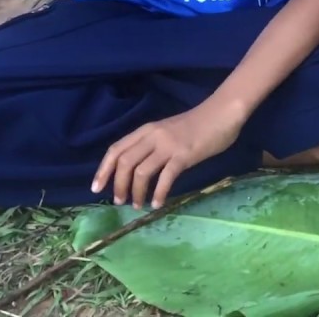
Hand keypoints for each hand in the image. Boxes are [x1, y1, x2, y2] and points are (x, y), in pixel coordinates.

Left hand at [91, 104, 243, 209]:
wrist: (222, 113)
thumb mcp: (167, 131)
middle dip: (118, 185)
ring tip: (138, 206)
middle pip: (124, 163)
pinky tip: (157, 204)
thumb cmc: (198, 123)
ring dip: (136, 192)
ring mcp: (168, 145)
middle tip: (119, 202)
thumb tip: (139, 170)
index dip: (103, 170)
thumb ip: (153, 145)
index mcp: (146, 130)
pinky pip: (165, 178)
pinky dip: (158, 193)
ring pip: (141, 172)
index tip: (96, 188)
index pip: (116, 150)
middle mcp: (153, 136)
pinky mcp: (183, 155)